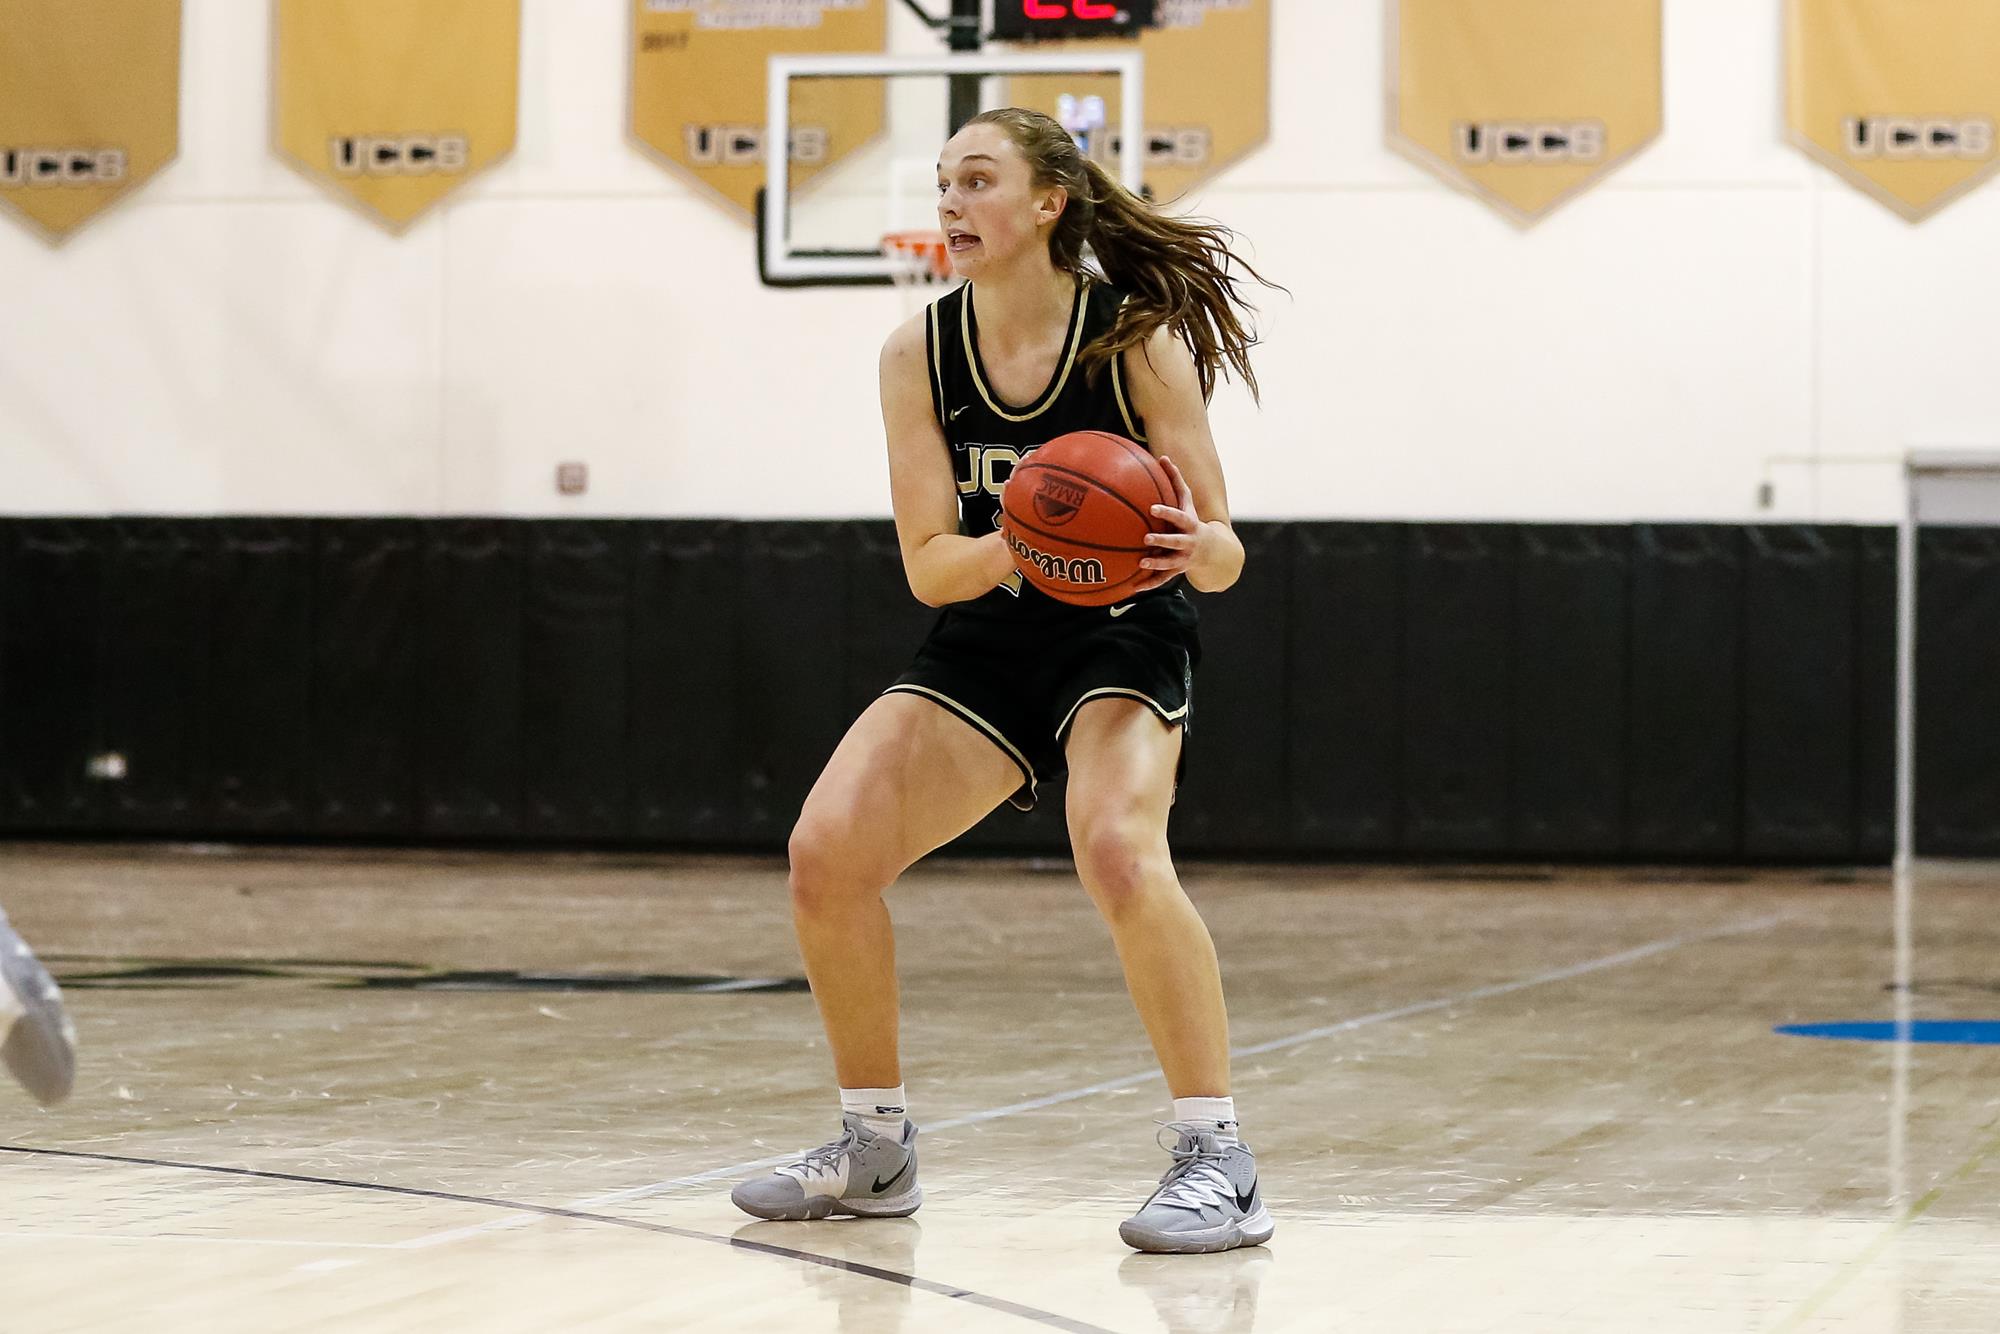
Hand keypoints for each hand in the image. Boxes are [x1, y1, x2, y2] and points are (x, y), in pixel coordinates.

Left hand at [1134, 456, 1203, 592]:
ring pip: (1170, 564)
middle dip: (1163, 541)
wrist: (1213, 552)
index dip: (1167, 513)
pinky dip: (1148, 584)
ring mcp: (1183, 559)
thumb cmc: (1192, 520)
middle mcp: (1188, 543)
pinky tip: (1132, 588)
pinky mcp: (1177, 572)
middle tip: (1146, 538)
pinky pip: (1162, 580)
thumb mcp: (1187, 502)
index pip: (1179, 517)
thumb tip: (1163, 456)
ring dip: (1156, 565)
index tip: (1152, 509)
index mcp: (1190, 525)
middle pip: (1176, 542)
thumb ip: (1176, 481)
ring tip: (1140, 564)